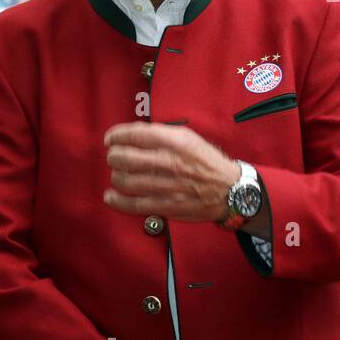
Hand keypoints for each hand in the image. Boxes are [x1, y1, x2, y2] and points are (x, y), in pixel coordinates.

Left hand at [103, 122, 238, 223]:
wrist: (229, 189)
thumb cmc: (206, 161)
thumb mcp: (188, 137)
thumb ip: (160, 134)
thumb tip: (131, 134)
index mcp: (175, 142)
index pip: (134, 135)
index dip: (116, 136)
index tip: (110, 139)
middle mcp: (169, 163)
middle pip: (124, 158)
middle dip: (113, 156)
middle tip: (114, 157)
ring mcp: (166, 186)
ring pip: (125, 180)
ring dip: (116, 176)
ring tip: (118, 173)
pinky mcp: (165, 206)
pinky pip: (133, 205)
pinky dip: (117, 201)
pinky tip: (110, 196)